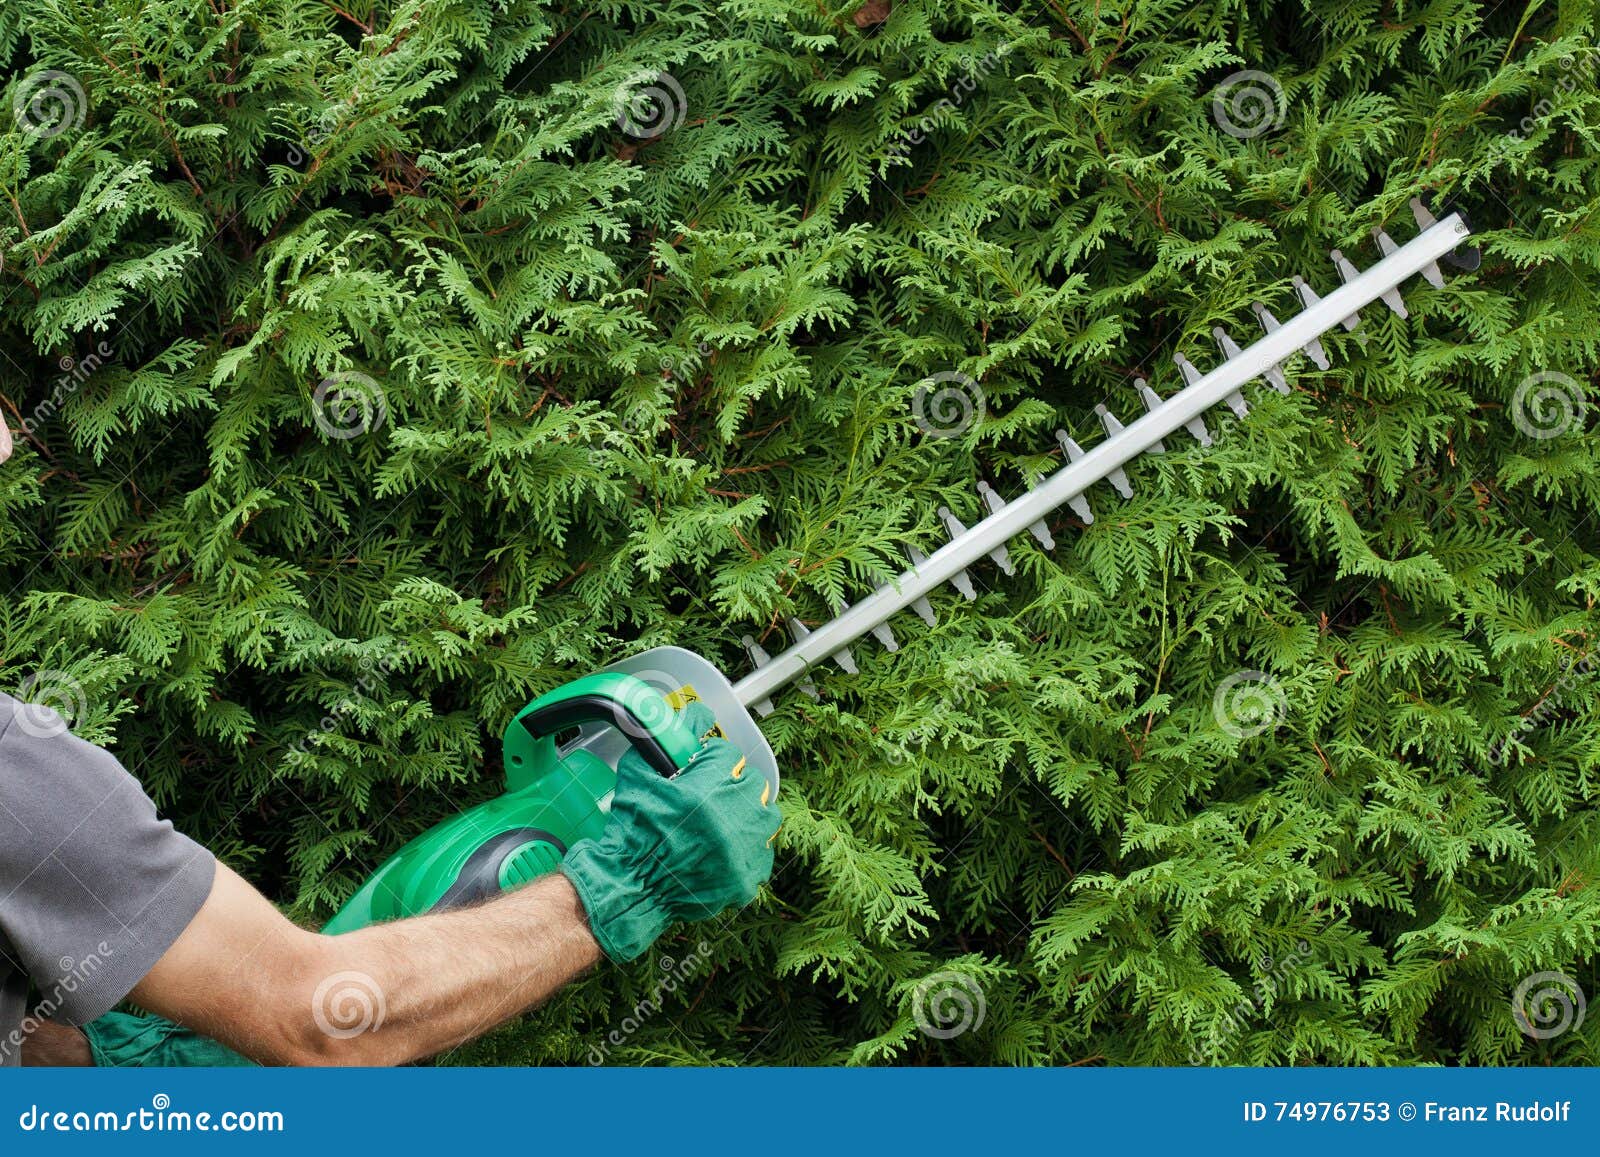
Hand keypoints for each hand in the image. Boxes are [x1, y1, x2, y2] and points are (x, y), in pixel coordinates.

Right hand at [559, 701, 780, 960]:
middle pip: (753, 783)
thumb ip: (665, 738)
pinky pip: (761, 853)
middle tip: (711, 795)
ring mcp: (745, 848)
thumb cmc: (633, 828)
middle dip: (733, 784)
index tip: (700, 768)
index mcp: (709, 785)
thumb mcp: (639, 773)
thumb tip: (693, 712)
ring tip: (723, 822)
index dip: (711, 759)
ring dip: (749, 814)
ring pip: (766, 816)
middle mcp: (735, 814)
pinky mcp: (747, 877)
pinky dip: (747, 849)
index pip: (728, 754)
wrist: (631, 886)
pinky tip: (723, 851)